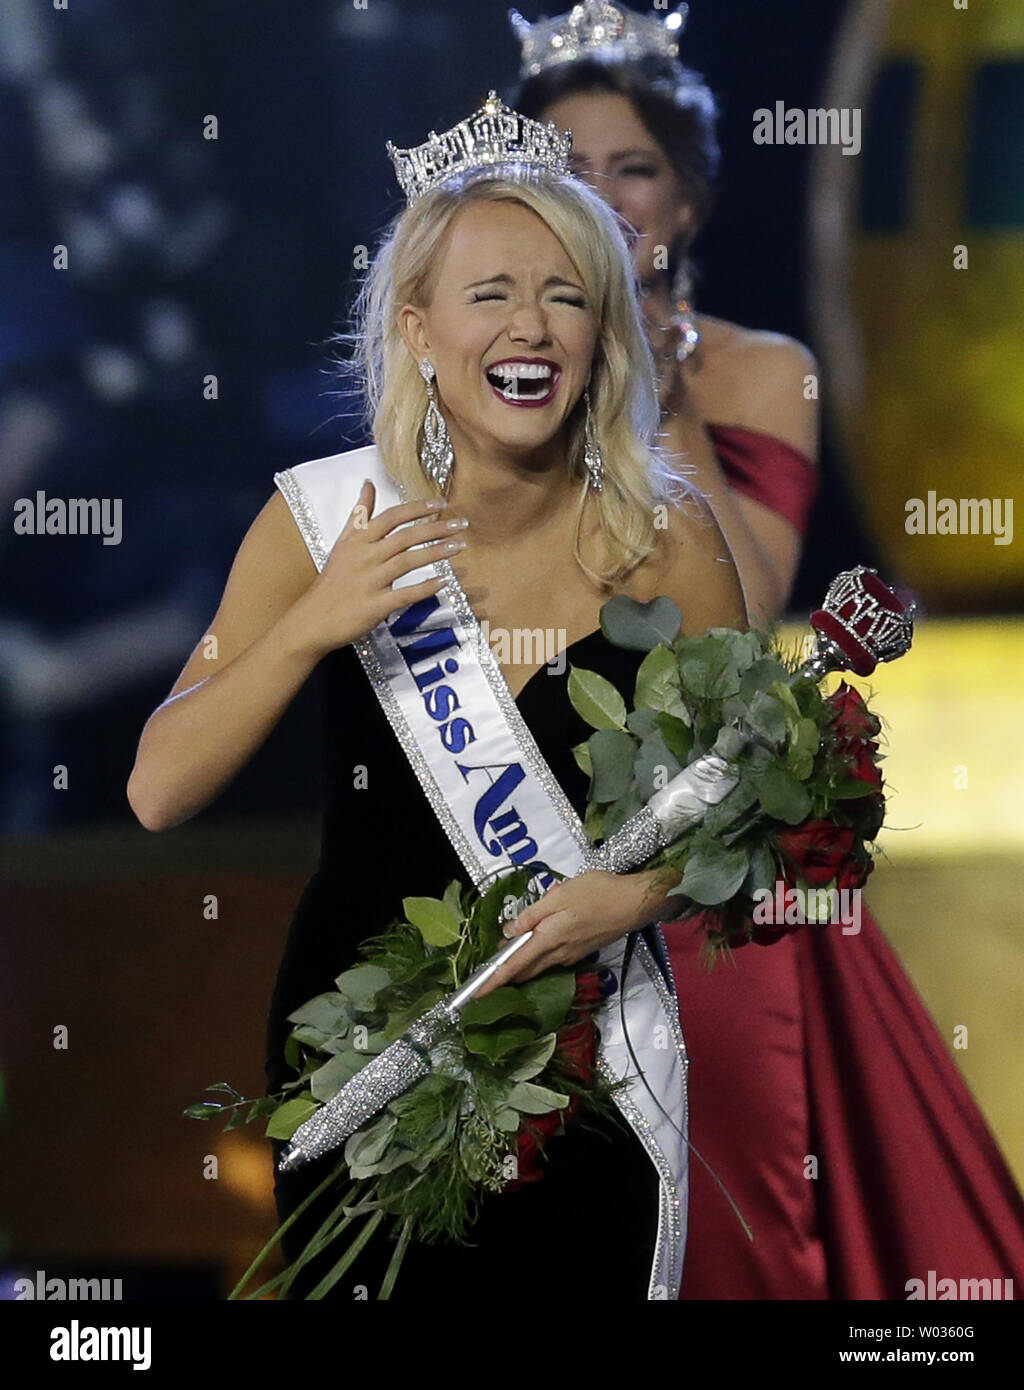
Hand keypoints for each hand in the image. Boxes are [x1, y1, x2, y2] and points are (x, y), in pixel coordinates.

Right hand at [290, 480, 468, 657]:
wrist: (313, 619)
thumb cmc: (332, 581)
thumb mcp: (343, 543)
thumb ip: (359, 514)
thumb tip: (368, 483)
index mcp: (358, 540)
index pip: (391, 517)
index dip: (417, 508)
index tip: (441, 504)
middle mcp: (365, 557)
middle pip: (405, 537)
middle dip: (435, 528)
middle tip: (461, 524)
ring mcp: (370, 581)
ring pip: (407, 561)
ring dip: (436, 553)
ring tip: (459, 546)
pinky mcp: (374, 605)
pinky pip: (404, 594)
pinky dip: (425, 588)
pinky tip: (444, 582)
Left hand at [473, 868, 674, 996]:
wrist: (635, 904)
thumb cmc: (598, 893)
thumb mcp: (560, 895)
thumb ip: (532, 914)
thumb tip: (510, 931)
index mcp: (549, 939)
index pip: (515, 965)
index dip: (494, 981)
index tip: (476, 995)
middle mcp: (558, 953)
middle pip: (526, 970)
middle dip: (505, 977)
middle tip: (486, 978)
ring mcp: (571, 955)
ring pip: (539, 965)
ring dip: (522, 966)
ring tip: (506, 961)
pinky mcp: (581, 951)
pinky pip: (552, 959)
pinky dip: (538, 958)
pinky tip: (536, 945)